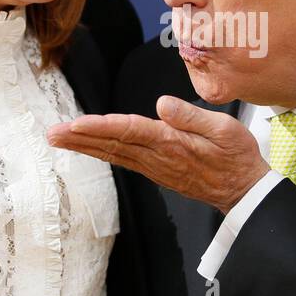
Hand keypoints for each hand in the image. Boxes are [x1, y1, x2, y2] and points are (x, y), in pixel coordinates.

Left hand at [46, 95, 269, 213]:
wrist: (244, 191)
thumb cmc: (237, 156)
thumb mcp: (225, 129)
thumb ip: (192, 116)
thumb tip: (161, 103)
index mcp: (173, 143)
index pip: (130, 131)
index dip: (101, 126)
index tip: (76, 124)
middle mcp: (158, 158)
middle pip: (113, 144)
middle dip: (80, 138)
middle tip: (52, 133)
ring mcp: (155, 167)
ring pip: (113, 153)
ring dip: (84, 146)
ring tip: (58, 139)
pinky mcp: (156, 171)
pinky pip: (122, 160)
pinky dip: (100, 152)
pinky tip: (87, 148)